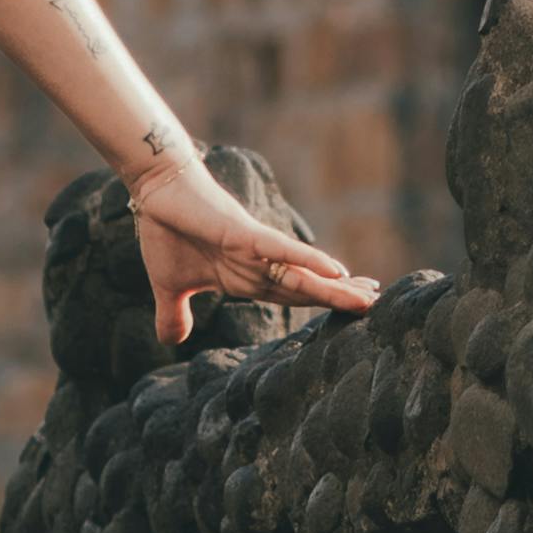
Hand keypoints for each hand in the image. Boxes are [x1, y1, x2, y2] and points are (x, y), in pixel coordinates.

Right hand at [126, 150, 375, 351]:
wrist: (156, 191)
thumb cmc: (166, 231)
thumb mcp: (169, 287)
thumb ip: (174, 315)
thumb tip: (172, 341)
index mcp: (244, 278)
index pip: (291, 294)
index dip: (319, 302)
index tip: (348, 308)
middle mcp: (257, 265)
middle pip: (306, 287)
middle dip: (340, 297)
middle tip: (376, 304)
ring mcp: (253, 249)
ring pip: (302, 274)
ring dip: (335, 288)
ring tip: (369, 297)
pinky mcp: (244, 235)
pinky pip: (282, 250)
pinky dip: (309, 260)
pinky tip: (337, 271)